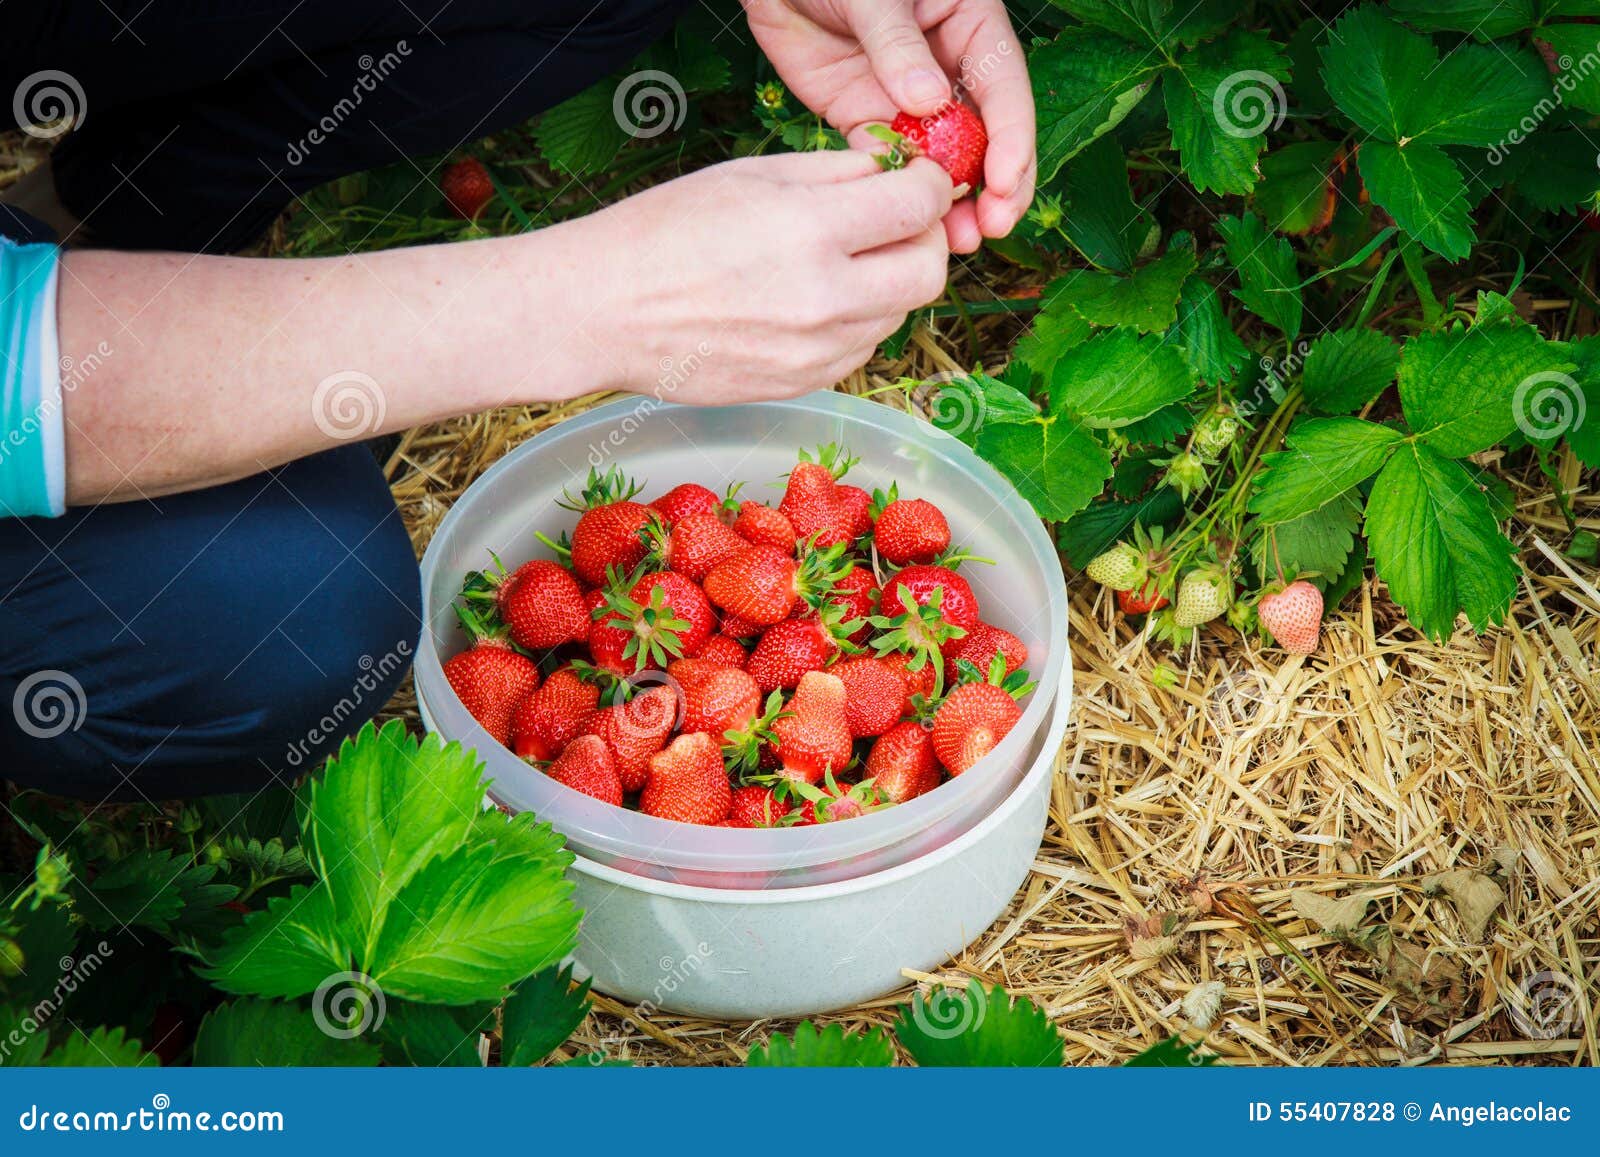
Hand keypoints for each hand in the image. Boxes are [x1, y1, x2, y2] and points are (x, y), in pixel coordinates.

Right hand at [582, 150, 952, 403]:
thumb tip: (894, 172)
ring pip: (899, 314)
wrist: (604, 313)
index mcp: (810, 231)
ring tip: (841, 261)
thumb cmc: (665, 232)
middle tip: (895, 223)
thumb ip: (836, 172)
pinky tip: (813, 300)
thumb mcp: (751, 174)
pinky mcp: (805, 384)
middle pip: (927, 273)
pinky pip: (862, 347)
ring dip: (888, 282)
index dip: (928, 185)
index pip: (918, 206)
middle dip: (923, 240)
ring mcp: (817, 352)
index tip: (916, 181)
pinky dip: (857, 320)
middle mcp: (824, 299)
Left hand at [744, 0, 1035, 252]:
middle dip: (992, 186)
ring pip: (940, 159)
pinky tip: (906, 224)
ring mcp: (907, 98)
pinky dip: (899, 194)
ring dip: (949, 202)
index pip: (1003, 88)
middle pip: (983, 135)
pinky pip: (889, 163)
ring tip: (952, 242)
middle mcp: (947, 66)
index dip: (1011, 140)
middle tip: (989, 228)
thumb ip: (899, 46)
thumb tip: (929, 100)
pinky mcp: (866, 117)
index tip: (1004, 184)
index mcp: (970, 25)